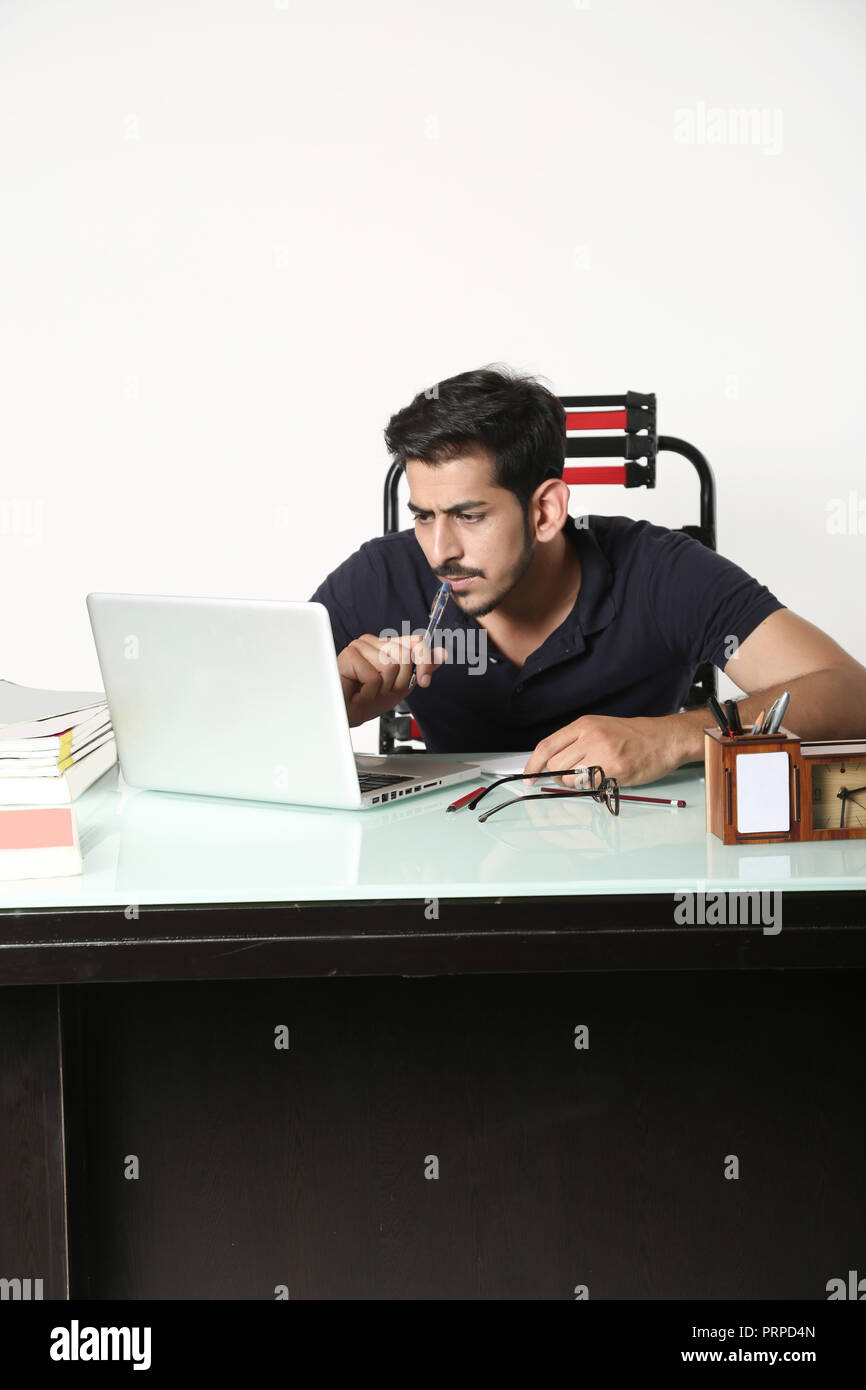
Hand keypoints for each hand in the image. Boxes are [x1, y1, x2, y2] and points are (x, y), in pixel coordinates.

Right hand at [337, 633, 446, 727]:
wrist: (346, 715)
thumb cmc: (368, 699)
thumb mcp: (402, 684)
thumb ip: (421, 668)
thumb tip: (441, 653)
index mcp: (386, 645)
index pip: (416, 641)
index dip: (424, 661)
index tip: (423, 681)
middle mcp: (373, 642)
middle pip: (405, 655)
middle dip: (399, 681)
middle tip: (383, 689)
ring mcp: (359, 647)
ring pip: (391, 666)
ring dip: (383, 688)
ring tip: (370, 691)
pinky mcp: (348, 657)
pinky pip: (374, 677)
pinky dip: (370, 692)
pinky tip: (359, 692)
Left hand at [522, 713, 686, 788]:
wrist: (665, 739)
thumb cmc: (634, 735)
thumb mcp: (601, 727)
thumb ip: (577, 742)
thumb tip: (552, 762)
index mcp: (584, 725)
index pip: (547, 746)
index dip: (533, 764)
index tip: (529, 776)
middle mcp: (590, 737)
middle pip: (555, 765)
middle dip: (558, 776)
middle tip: (574, 776)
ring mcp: (602, 753)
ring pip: (569, 778)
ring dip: (575, 783)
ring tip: (593, 776)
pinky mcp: (615, 770)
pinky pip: (590, 786)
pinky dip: (592, 787)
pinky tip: (606, 778)